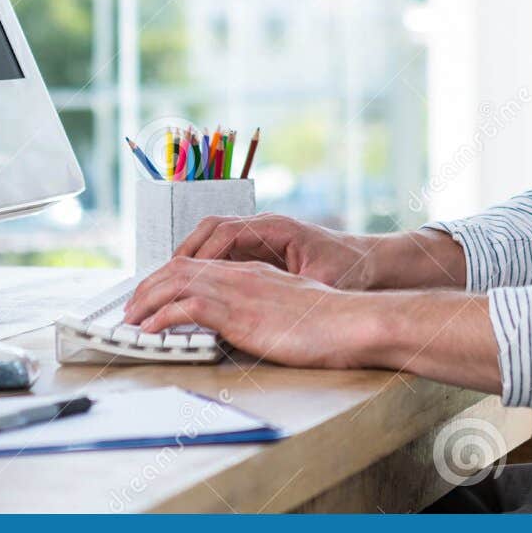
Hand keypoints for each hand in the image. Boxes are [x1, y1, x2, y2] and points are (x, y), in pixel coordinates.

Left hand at [122, 258, 374, 369]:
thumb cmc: (331, 322)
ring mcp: (239, 291)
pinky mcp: (239, 312)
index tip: (154, 296)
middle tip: (132, 308)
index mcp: (253, 271)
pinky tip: (150, 331)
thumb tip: (249, 324)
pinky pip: (187, 308)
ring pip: (177, 283)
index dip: (170, 278)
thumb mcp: (292, 307)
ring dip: (147, 300)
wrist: (351, 322)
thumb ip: (266, 309)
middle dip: (150, 286)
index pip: (200, 266)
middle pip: (181, 268)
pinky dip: (161, 318)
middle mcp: (241, 275)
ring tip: (132, 320)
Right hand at [175, 213, 374, 288]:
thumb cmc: (349, 268)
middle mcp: (264, 227)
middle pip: (211, 229)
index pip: (226, 231)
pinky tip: (195, 289)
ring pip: (213, 239)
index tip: (184, 274)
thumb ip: (298, 289)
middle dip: (186, 252)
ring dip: (192, 258)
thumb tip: (275, 305)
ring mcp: (260, 237)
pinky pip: (223, 252)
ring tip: (171, 284)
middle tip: (164, 278)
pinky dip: (206, 266)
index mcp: (276, 228)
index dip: (202, 253)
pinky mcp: (260, 251)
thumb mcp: (325, 280)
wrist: (367, 261)